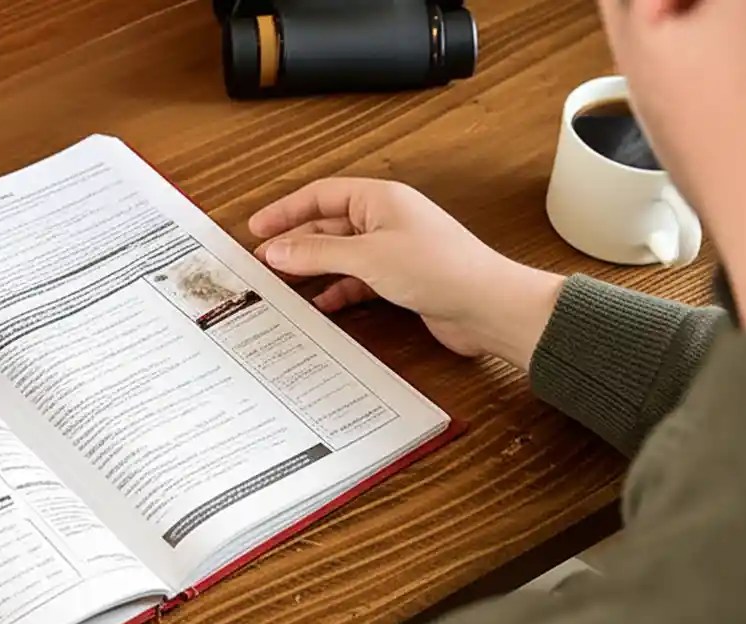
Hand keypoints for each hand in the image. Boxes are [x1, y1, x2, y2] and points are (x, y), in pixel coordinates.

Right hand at [251, 178, 564, 369]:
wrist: (488, 305)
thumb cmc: (441, 268)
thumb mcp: (367, 257)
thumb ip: (317, 253)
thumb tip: (276, 249)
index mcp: (379, 199)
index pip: (320, 195)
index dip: (285, 211)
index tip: (257, 228)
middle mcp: (386, 220)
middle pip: (328, 225)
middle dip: (295, 243)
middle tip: (263, 262)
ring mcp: (395, 250)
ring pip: (341, 255)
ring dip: (313, 269)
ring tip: (283, 285)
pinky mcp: (402, 280)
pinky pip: (358, 280)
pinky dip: (337, 290)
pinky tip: (321, 304)